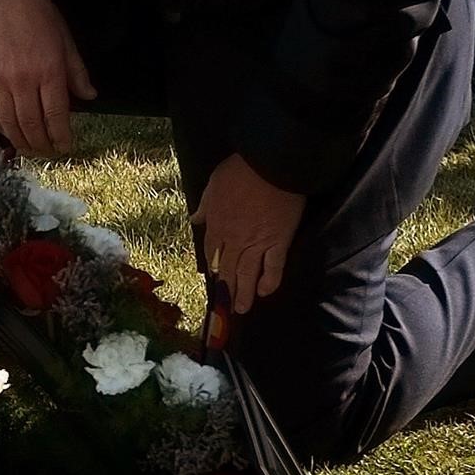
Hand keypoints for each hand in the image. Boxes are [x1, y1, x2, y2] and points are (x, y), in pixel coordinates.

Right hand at [0, 0, 96, 153]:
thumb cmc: (40, 18)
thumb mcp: (67, 42)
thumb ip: (77, 73)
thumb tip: (89, 97)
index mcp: (48, 71)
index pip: (56, 115)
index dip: (62, 137)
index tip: (67, 146)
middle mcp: (23, 80)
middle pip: (33, 126)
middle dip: (43, 145)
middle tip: (50, 152)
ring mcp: (1, 82)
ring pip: (11, 124)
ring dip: (22, 142)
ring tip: (32, 149)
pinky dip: (2, 128)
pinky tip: (11, 133)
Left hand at [193, 155, 306, 311]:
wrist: (270, 165)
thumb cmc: (241, 170)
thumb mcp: (214, 183)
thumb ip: (206, 205)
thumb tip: (195, 218)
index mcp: (217, 224)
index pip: (212, 252)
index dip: (213, 266)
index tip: (214, 276)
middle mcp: (234, 239)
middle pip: (228, 268)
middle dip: (226, 287)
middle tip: (225, 306)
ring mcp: (257, 243)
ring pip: (247, 273)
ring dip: (243, 293)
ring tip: (241, 309)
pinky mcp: (278, 243)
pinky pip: (273, 267)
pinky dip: (269, 282)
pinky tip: (264, 293)